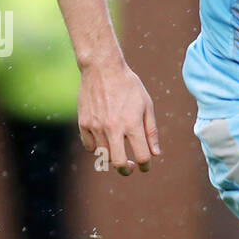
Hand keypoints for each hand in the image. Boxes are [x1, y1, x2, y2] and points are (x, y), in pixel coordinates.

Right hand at [78, 60, 160, 174]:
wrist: (102, 68)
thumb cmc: (128, 86)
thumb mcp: (147, 105)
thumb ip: (151, 131)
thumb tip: (155, 154)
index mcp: (132, 124)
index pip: (142, 156)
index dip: (146, 166)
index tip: (145, 167)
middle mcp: (113, 128)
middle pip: (119, 163)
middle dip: (127, 170)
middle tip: (130, 167)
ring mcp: (96, 127)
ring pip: (104, 155)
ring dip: (112, 156)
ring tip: (118, 149)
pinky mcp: (83, 123)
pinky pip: (90, 146)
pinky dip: (97, 147)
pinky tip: (104, 140)